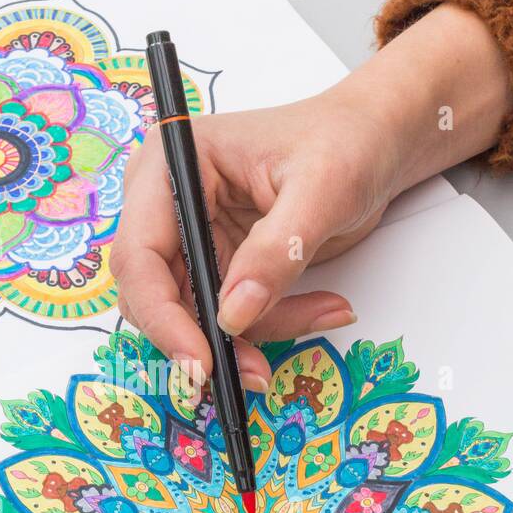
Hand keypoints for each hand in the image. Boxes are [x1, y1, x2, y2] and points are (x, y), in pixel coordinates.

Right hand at [113, 3, 512, 389]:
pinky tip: (322, 307)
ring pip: (192, 316)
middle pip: (153, 295)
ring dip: (250, 336)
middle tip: (254, 371)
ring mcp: (190, 237)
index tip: (201, 360)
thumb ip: (275, 251)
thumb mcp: (320, 189)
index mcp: (170, 164)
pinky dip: (272, 325)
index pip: (139, 254)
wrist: (373, 142)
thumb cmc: (345, 140)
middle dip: (204, 337)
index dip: (161, 314)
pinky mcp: (217, 264)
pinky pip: (229, 318)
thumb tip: (233, 315)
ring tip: (322, 313)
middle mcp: (166, 202)